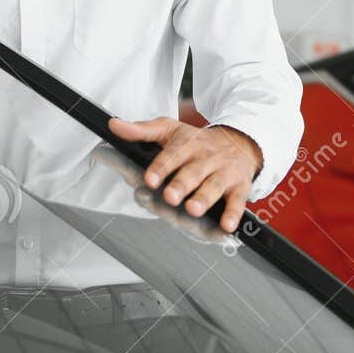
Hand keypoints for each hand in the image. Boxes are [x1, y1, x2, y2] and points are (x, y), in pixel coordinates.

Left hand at [107, 116, 262, 232]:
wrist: (239, 142)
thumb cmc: (197, 142)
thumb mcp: (170, 130)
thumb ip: (141, 131)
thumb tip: (114, 125)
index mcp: (187, 144)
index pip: (172, 154)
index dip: (161, 167)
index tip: (149, 179)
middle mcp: (206, 158)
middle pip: (193, 172)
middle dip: (181, 185)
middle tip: (170, 197)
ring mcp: (224, 173)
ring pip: (214, 186)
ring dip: (204, 198)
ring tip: (193, 209)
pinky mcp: (239, 187)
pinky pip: (237, 201)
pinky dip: (233, 214)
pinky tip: (225, 226)